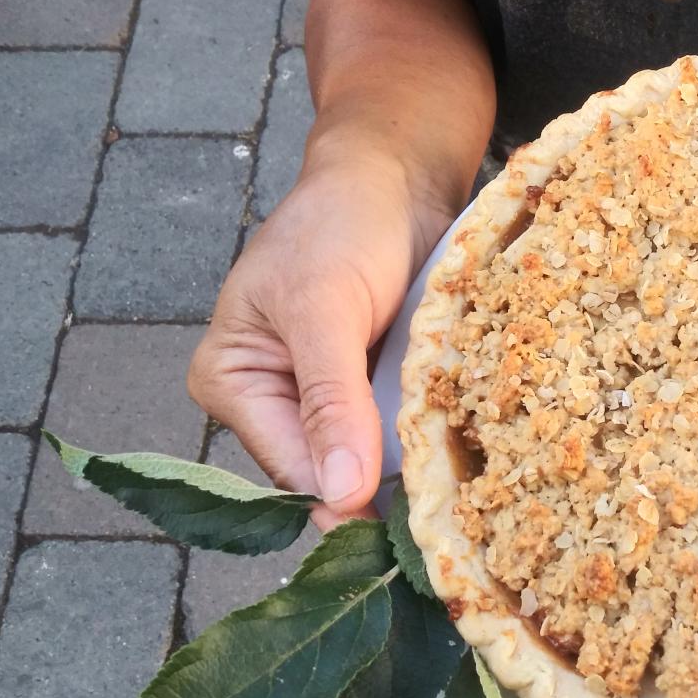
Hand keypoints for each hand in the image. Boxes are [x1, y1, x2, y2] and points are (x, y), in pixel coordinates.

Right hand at [189, 156, 448, 528]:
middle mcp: (273, 402)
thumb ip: (331, 400)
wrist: (396, 173)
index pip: (289, 467)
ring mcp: (326, 400)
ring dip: (413, 468)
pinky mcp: (373, 391)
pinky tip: (466, 453)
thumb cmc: (343, 221)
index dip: (346, 497)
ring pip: (371, 461)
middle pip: (329, 473)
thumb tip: (339, 495)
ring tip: (466, 491)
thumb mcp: (326, 307)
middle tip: (449, 516)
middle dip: (383, 486)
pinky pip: (400, 435)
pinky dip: (429, 440)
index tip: (408, 523)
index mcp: (232, 383)